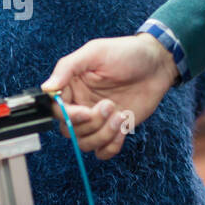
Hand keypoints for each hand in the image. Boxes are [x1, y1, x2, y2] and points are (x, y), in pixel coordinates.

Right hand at [42, 34, 177, 158]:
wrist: (157, 63)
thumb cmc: (126, 53)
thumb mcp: (94, 53)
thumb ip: (67, 67)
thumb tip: (47, 88)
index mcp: (72, 87)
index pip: (56, 110)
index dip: (68, 115)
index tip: (85, 111)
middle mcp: (81, 105)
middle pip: (69, 131)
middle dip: (90, 123)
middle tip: (109, 106)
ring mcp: (98, 120)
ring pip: (86, 143)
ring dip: (103, 134)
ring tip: (121, 114)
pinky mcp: (114, 130)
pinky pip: (103, 151)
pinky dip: (111, 146)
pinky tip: (124, 127)